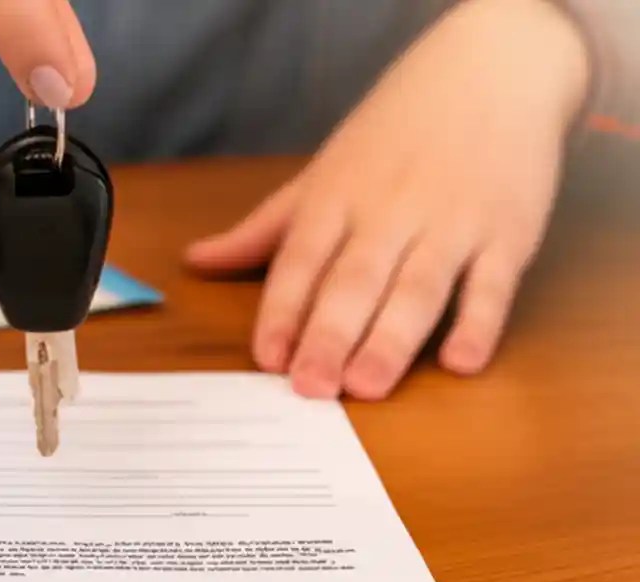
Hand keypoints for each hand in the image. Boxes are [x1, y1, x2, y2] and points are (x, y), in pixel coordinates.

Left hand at [186, 0, 590, 399]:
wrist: (490, 71)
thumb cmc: (394, 134)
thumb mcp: (321, 176)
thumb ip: (263, 230)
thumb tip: (195, 262)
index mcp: (337, 199)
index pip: (301, 261)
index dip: (283, 310)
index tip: (268, 358)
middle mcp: (390, 213)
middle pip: (355, 281)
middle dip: (331, 335)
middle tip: (312, 388)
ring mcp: (451, 224)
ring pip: (417, 287)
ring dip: (392, 338)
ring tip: (367, 386)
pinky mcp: (507, 235)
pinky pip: (492, 285)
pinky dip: (479, 322)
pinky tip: (460, 362)